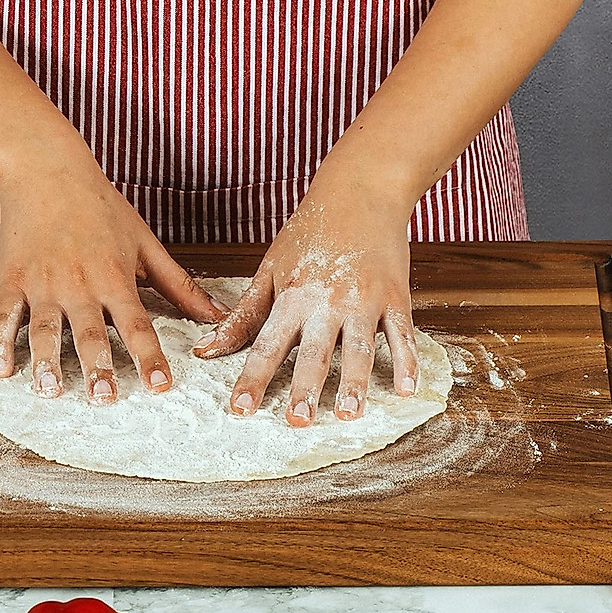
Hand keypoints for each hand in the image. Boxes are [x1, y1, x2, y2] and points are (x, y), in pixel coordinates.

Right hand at [0, 141, 226, 402]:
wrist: (45, 169)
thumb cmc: (100, 205)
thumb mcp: (145, 242)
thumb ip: (179, 284)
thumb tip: (217, 314)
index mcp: (115, 277)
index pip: (137, 324)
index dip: (150, 357)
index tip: (160, 386)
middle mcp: (79, 284)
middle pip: (90, 332)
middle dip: (97, 367)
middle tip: (103, 398)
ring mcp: (42, 284)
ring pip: (44, 330)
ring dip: (47, 362)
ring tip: (50, 391)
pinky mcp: (11, 280)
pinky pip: (5, 317)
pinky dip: (0, 345)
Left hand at [192, 178, 418, 425]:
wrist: (361, 190)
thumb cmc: (310, 232)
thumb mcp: (270, 270)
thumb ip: (243, 316)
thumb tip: (205, 351)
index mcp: (292, 296)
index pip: (267, 345)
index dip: (252, 378)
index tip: (240, 409)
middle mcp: (327, 301)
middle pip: (314, 352)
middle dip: (305, 388)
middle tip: (297, 421)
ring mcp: (364, 300)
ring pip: (358, 348)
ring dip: (355, 384)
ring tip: (349, 415)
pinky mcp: (395, 297)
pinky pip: (401, 335)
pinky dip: (406, 362)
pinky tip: (406, 390)